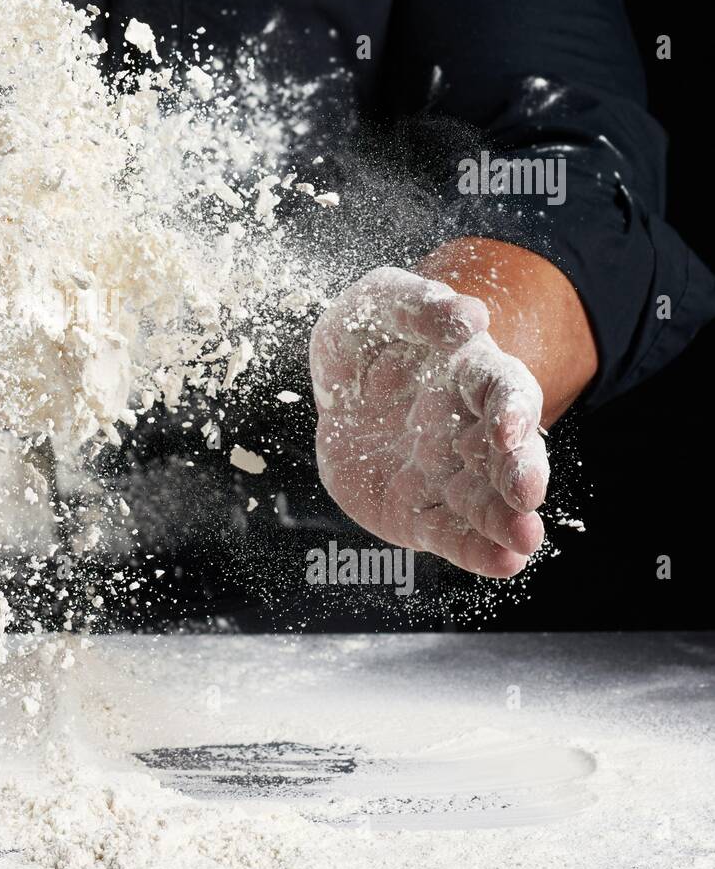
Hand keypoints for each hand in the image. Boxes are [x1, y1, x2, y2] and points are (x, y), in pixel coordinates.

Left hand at [308, 266, 548, 576]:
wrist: (340, 393)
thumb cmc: (369, 339)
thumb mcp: (378, 306)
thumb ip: (417, 306)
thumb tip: (468, 317)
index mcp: (469, 376)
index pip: (501, 389)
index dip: (510, 407)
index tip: (508, 427)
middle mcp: (471, 431)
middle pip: (508, 454)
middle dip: (522, 472)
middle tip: (527, 492)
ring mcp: (450, 476)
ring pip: (487, 502)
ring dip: (508, 522)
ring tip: (522, 541)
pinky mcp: (422, 512)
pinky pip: (453, 536)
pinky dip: (478, 552)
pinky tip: (502, 563)